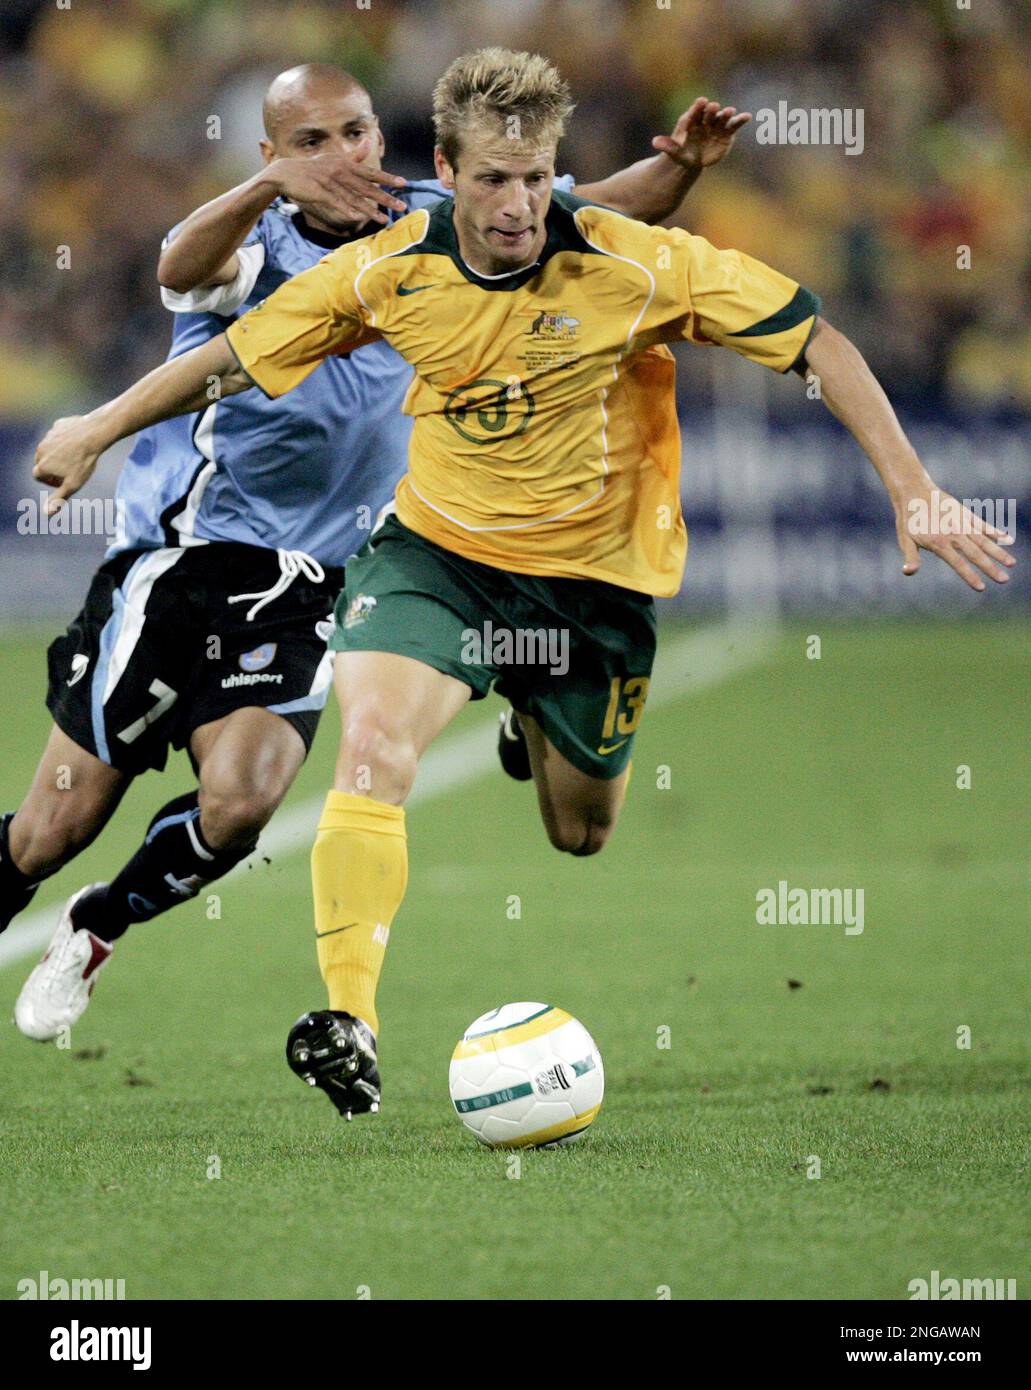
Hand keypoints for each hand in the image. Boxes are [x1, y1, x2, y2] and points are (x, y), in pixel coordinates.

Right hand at [33, 416, 104, 514]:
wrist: (93, 435)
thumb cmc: (83, 462)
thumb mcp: (72, 485)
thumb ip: (58, 499)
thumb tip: (46, 514)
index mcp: (41, 465)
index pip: (39, 476)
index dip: (50, 480)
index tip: (64, 480)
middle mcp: (40, 450)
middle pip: (42, 462)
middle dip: (53, 467)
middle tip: (71, 469)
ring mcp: (48, 436)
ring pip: (50, 448)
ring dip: (58, 454)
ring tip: (75, 457)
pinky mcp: (58, 426)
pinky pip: (59, 435)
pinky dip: (66, 440)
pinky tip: (79, 444)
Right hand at [265, 142, 407, 225]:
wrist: (286, 173)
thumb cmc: (313, 168)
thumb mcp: (335, 159)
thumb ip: (354, 155)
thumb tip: (368, 142)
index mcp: (345, 164)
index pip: (371, 172)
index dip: (388, 178)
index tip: (404, 183)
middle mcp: (340, 172)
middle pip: (367, 187)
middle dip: (385, 198)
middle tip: (401, 207)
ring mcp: (329, 182)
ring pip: (354, 198)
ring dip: (370, 210)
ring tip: (385, 219)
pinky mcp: (319, 192)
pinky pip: (336, 202)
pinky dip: (346, 209)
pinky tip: (358, 217)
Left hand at [652, 97, 751, 169]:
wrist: (694, 159)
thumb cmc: (682, 153)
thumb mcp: (674, 152)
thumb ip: (667, 146)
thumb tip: (654, 142)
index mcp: (691, 120)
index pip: (694, 112)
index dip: (698, 107)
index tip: (701, 101)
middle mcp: (705, 120)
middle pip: (709, 113)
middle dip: (712, 110)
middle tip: (714, 106)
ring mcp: (716, 125)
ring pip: (722, 118)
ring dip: (727, 114)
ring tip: (731, 112)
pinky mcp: (727, 132)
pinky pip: (734, 125)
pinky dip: (740, 120)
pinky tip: (747, 116)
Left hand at [896, 486, 1015, 591]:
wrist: (914, 490)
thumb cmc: (908, 519)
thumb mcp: (905, 539)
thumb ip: (911, 556)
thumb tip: (908, 572)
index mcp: (938, 542)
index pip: (957, 563)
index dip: (970, 576)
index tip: (981, 588)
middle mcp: (954, 533)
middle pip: (976, 554)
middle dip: (990, 568)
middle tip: (1004, 580)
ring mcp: (962, 522)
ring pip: (984, 540)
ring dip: (998, 552)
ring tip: (1012, 563)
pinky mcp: (965, 514)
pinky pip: (983, 525)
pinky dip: (996, 532)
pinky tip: (1008, 539)